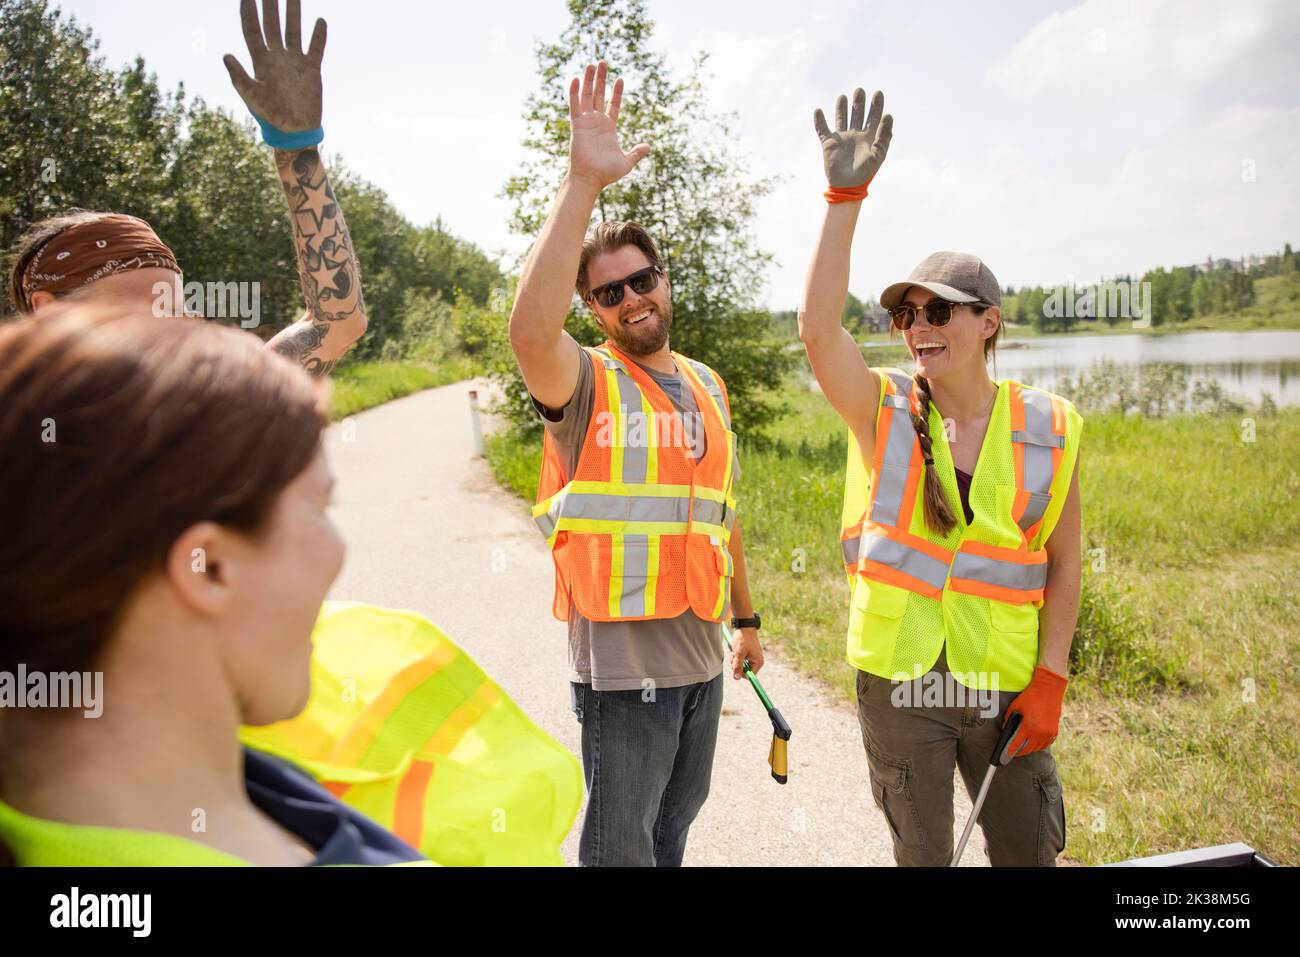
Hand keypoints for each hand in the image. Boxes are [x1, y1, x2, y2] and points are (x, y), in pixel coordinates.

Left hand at [223, 0, 324, 132]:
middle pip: (272, 24)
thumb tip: (225, 55)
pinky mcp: (311, 70)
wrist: (295, 131)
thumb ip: (239, 77)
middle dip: (270, 4)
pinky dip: (318, 35)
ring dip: (293, 12)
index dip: (248, 11)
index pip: (252, 29)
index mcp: (261, 61)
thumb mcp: (252, 97)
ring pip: (293, 30)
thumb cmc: (271, 117)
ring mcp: (294, 62)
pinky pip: (315, 48)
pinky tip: (320, 21)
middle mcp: (277, 57)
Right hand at [567, 61, 649, 189]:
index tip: (620, 79)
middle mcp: (597, 122)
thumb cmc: (607, 173)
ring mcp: (586, 122)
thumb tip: (648, 147)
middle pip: (598, 95)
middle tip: (603, 62)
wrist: (591, 178)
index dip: (616, 92)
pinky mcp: (577, 125)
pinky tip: (575, 79)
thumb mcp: (626, 162)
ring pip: (587, 96)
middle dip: (600, 79)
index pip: (613, 105)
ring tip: (591, 64)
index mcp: (609, 128)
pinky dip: (574, 93)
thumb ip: (636, 153)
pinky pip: (574, 106)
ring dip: (588, 80)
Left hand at [730, 627, 764, 679]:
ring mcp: (752, 658)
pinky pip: (740, 661)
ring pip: (741, 666)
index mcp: (758, 662)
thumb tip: (737, 678)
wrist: (744, 627)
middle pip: (744, 671)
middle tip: (734, 656)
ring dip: (735, 661)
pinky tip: (735, 651)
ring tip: (734, 652)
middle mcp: (757, 662)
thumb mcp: (738, 653)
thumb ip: (737, 666)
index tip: (735, 666)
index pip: (749, 676)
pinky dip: (736, 657)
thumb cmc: (743, 639)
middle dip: (737, 665)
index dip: (741, 673)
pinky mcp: (748, 655)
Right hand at [813, 88, 892, 188]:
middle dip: (859, 102)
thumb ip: (883, 135)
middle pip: (858, 114)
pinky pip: (822, 130)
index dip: (877, 105)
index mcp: (869, 137)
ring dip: (842, 107)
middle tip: (859, 91)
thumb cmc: (865, 172)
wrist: (847, 186)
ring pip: (842, 118)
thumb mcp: (878, 154)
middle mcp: (856, 135)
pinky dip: (819, 121)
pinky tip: (818, 111)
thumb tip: (888, 116)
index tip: (878, 93)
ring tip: (843, 96)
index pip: (874, 117)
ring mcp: (842, 138)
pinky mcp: (829, 144)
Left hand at [1004, 664, 1068, 756]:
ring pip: (1036, 748)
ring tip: (1020, 749)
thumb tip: (1005, 731)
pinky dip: (1037, 746)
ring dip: (1027, 749)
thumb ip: (1009, 721)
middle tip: (1011, 754)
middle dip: (1018, 752)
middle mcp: (1039, 733)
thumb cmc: (1029, 697)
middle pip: (1026, 749)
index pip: (1016, 744)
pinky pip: (1044, 744)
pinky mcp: (1054, 732)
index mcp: (1029, 727)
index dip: (1009, 751)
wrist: (1048, 690)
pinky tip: (1032, 744)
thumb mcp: (1014, 708)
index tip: (1003, 756)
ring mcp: (1048, 734)